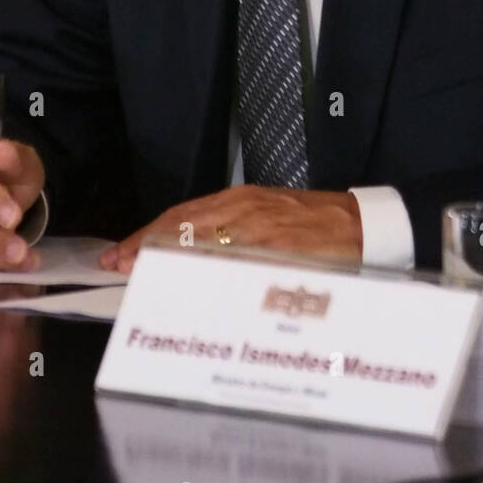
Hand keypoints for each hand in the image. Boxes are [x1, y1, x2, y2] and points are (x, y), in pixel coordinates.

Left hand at [99, 185, 363, 273]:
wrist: (365, 225)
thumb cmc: (318, 226)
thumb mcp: (271, 220)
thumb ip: (235, 233)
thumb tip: (192, 258)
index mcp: (241, 199)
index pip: (182, 215)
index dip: (147, 234)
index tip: (121, 251)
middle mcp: (244, 208)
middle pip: (182, 225)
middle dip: (146, 245)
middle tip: (117, 264)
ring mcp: (259, 226)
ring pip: (200, 239)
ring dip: (166, 257)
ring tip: (139, 275)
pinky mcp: (277, 245)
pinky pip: (232, 258)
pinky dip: (206, 269)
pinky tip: (186, 283)